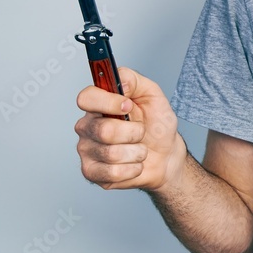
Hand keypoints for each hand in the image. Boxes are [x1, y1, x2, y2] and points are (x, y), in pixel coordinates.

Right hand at [74, 67, 185, 191]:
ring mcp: (87, 150)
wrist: (166, 155)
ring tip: (138, 148)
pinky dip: (133, 168)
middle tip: (140, 132)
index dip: (108, 102)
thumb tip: (119, 81)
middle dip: (134, 132)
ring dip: (136, 151)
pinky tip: (133, 164)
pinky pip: (112, 172)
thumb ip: (134, 80)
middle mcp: (88, 126)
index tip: (128, 105)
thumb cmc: (157, 125)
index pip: (86, 98)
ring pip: (112, 153)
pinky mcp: (91, 172)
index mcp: (98, 105)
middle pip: (104, 130)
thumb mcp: (152, 95)